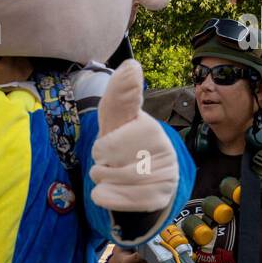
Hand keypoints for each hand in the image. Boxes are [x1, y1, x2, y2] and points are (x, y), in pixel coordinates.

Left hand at [89, 60, 178, 211]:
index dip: (106, 140)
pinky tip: (115, 190)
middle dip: (100, 161)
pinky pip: (110, 198)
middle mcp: (161, 149)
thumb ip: (120, 95)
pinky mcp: (156, 198)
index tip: (116, 133)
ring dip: (101, 179)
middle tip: (114, 160)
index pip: (113, 131)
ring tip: (115, 175)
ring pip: (103, 178)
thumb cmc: (126, 145)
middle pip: (101, 155)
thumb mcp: (118, 120)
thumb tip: (132, 64)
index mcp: (148, 127)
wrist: (149, 184)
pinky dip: (105, 196)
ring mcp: (162, 175)